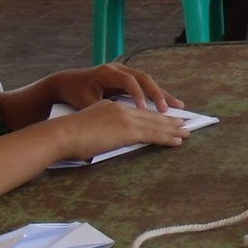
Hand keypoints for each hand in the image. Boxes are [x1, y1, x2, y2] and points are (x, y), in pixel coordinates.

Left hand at [51, 64, 183, 111]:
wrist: (66, 82)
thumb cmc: (74, 93)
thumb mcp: (85, 102)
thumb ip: (102, 110)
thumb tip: (118, 124)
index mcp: (107, 72)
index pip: (128, 81)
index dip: (137, 95)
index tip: (143, 109)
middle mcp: (118, 69)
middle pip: (143, 79)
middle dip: (157, 95)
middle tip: (166, 110)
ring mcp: (124, 72)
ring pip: (148, 82)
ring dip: (162, 95)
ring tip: (178, 106)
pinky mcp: (127, 79)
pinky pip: (145, 86)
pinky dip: (156, 96)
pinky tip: (167, 105)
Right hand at [53, 97, 188, 163]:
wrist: (62, 133)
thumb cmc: (68, 136)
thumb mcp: (88, 128)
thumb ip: (101, 131)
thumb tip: (106, 140)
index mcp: (111, 107)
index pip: (137, 112)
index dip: (152, 116)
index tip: (164, 119)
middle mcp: (121, 109)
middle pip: (150, 115)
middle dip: (168, 120)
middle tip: (183, 123)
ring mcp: (125, 118)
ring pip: (155, 124)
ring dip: (172, 129)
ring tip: (186, 132)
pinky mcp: (128, 130)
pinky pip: (153, 134)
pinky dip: (168, 137)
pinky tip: (177, 141)